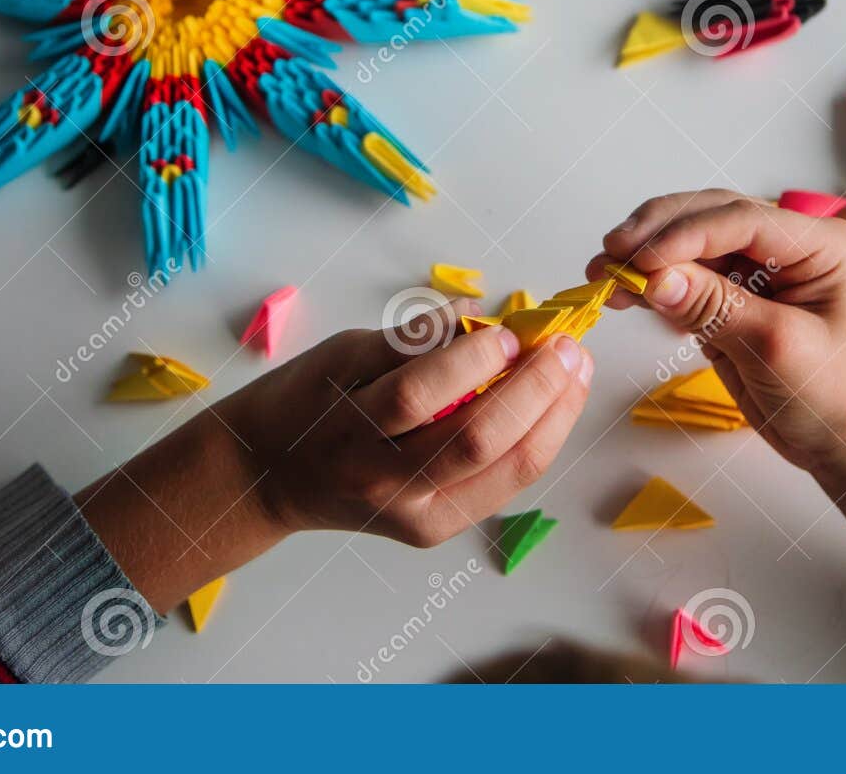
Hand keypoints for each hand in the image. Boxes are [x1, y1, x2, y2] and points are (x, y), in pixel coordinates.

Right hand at [224, 301, 593, 546]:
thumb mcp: (344, 352)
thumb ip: (412, 338)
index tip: (508, 331)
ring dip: (553, 418)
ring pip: (504, 472)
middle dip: (534, 391)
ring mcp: (414, 516)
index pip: (418, 396)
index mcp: (349, 430)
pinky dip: (536, 442)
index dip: (472, 361)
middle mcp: (383, 483)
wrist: (267, 477)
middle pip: (475, 443)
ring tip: (577, 373)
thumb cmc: (304, 401)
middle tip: (567, 348)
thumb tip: (479, 314)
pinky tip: (556, 408)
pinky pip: (502, 486)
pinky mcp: (435, 530)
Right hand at [588, 190, 845, 480]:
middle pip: (711, 219)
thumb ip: (716, 308)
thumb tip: (655, 278)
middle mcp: (789, 248)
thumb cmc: (840, 400)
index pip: (741, 220)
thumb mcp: (778, 349)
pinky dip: (656, 286)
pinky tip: (627, 295)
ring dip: (647, 258)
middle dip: (657, 235)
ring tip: (605, 274)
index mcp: (820, 245)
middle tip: (609, 254)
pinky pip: (689, 281)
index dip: (684, 234)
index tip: (637, 258)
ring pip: (693, 247)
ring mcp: (761, 273)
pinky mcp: (736, 302)